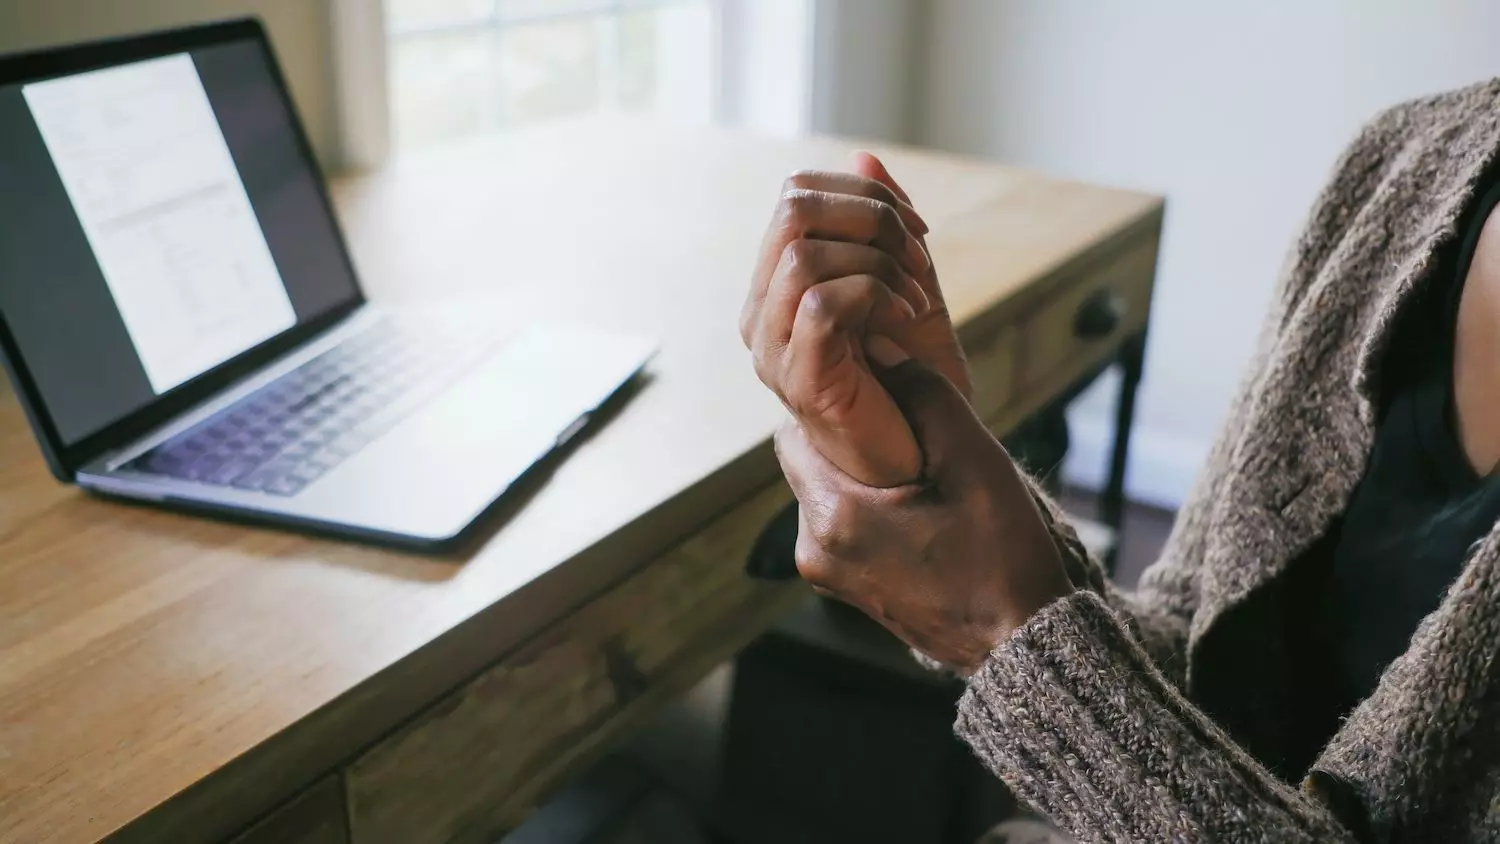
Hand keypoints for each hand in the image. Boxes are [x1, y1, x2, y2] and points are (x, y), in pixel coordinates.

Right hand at [741, 152, 969, 487]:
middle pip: (793, 209)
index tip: (918, 233)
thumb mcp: (907, 283)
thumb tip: (866, 155)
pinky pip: (821, 302)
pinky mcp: (798, 379)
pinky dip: (877, 295)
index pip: (796, 193)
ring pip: (804, 253)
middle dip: (873, 218)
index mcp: (778, 284)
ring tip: (915, 296)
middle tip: (919, 261)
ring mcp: (773, 348)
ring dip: (879, 261)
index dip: (865, 194)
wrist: (923, 456)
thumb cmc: (909, 379)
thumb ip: (885, 227)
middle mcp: (762, 312)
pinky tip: (908, 318)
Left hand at [774, 356, 1071, 672]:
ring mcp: (827, 576)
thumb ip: (923, 395)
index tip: (873, 389)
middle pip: (807, 459)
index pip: (795, 427)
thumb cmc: (1004, 558)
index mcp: (833, 517)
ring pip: (824, 491)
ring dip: (859, 470)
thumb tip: (879, 349)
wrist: (1023, 649)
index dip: (831, 398)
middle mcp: (814, 550)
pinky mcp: (848, 590)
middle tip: (901, 424)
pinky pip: (841, 524)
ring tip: (917, 468)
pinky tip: (917, 504)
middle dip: (845, 433)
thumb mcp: (973, 461)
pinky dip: (868, 504)